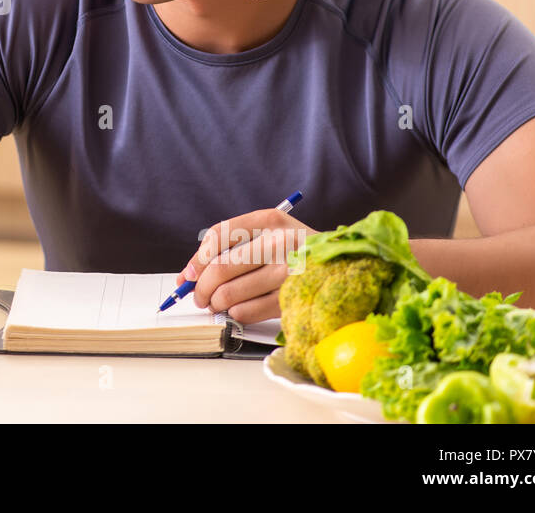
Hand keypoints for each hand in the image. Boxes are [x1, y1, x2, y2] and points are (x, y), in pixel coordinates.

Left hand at [174, 209, 318, 323]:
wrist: (346, 268)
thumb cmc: (297, 252)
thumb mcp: (269, 234)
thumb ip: (230, 247)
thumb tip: (188, 274)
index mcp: (270, 221)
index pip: (219, 234)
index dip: (197, 258)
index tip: (190, 273)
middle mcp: (281, 243)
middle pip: (220, 268)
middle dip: (201, 287)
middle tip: (200, 296)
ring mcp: (289, 273)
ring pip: (230, 293)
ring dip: (216, 303)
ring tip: (217, 304)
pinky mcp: (293, 299)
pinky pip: (247, 312)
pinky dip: (235, 314)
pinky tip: (239, 309)